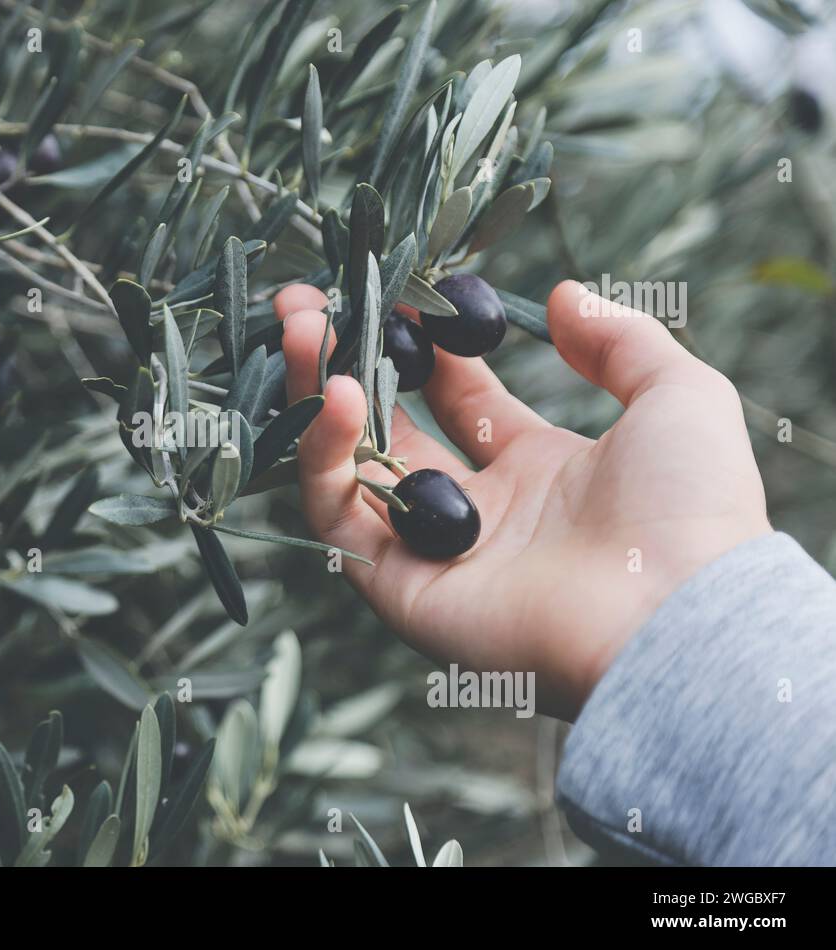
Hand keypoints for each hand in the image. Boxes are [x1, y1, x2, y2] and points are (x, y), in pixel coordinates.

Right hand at [273, 279, 771, 718]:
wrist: (674, 617)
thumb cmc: (689, 511)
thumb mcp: (677, 397)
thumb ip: (622, 340)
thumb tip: (562, 295)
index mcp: (538, 470)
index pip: (458, 400)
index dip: (424, 346)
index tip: (395, 293)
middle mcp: (478, 509)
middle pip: (389, 426)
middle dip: (347, 362)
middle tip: (307, 303)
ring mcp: (433, 548)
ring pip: (348, 465)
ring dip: (317, 392)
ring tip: (298, 326)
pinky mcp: (398, 585)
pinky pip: (339, 517)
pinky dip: (325, 455)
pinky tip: (333, 393)